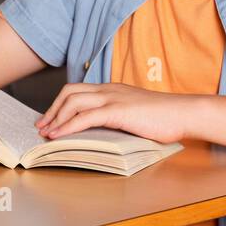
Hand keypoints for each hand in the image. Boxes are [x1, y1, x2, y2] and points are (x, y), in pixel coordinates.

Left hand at [36, 82, 191, 142]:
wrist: (183, 113)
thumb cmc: (164, 117)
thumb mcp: (135, 113)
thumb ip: (118, 116)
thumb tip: (101, 131)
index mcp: (113, 89)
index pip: (78, 90)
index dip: (60, 104)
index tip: (50, 119)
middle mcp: (109, 90)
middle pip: (69, 92)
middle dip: (52, 109)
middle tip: (42, 126)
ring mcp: (113, 98)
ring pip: (73, 102)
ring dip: (55, 118)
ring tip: (46, 133)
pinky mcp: (117, 111)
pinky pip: (84, 117)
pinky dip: (67, 126)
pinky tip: (59, 135)